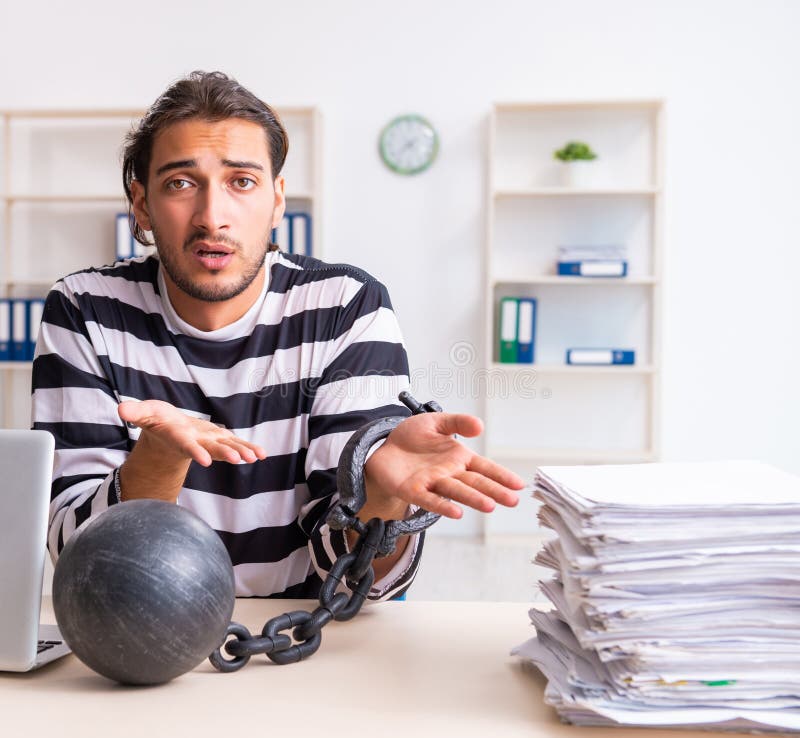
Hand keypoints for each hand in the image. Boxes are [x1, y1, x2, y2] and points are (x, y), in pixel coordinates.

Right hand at [118, 399, 265, 466]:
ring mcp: (209, 442)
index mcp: (178, 437)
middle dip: (225, 454)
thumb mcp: (145, 413)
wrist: (170, 432)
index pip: (186, 445)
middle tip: (239, 460)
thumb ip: (136, 412)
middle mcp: (196, 443)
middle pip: (211, 449)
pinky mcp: (219, 440)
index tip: (205, 461)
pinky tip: (262, 454)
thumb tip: (122, 409)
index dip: (195, 452)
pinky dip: (248, 448)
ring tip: (255, 458)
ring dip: (241, 452)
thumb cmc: (157, 421)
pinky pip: (236, 444)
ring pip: (227, 448)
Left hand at [364, 412, 524, 518]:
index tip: (519, 485)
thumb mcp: (436, 422)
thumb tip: (480, 425)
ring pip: (456, 491)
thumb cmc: (413, 437)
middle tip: (513, 501)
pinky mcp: (412, 490)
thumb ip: (458, 423)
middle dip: (494, 491)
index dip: (501, 475)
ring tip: (490, 506)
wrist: (383, 447)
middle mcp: (449, 473)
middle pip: (475, 482)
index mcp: (458, 457)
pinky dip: (442, 506)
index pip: (484, 467)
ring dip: (472, 499)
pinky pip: (429, 499)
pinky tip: (456, 513)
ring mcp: (432, 483)